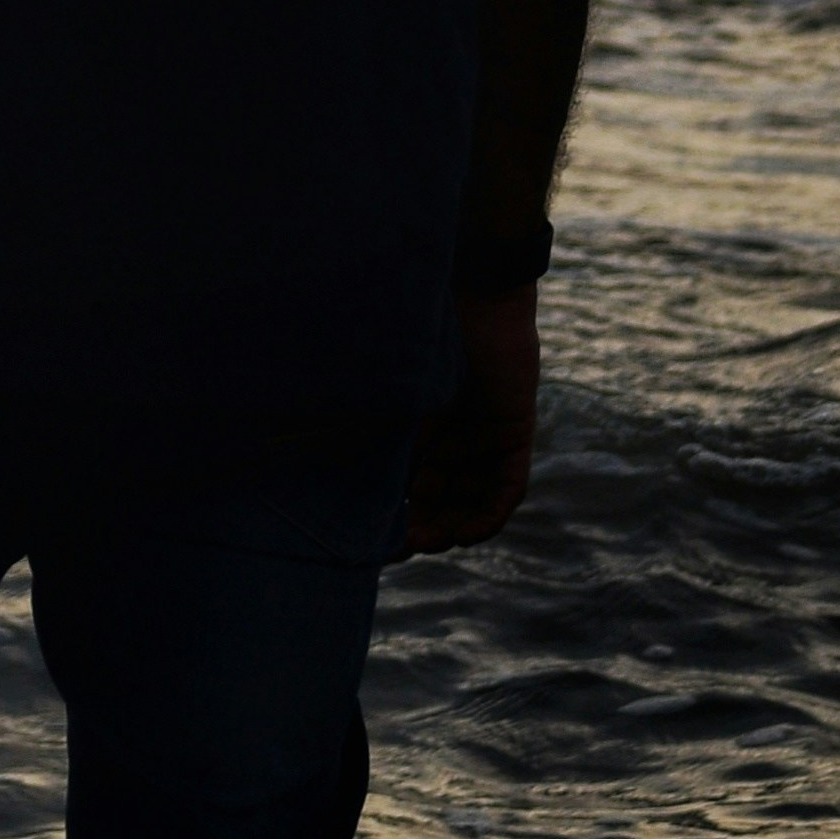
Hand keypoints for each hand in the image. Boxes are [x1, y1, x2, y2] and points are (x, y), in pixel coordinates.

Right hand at [400, 289, 537, 557]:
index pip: (411, 485)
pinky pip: (508, 487)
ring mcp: (486, 438)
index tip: (380, 541)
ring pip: (472, 499)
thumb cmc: (424, 332)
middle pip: (443, 499)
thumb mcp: (396, 390)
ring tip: (433, 538)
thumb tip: (325, 472)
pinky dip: (490, 513)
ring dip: (454, 524)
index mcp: (420, 426)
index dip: (398, 515)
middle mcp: (454, 436)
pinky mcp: (514, 434)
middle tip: (405, 543)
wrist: (475, 295)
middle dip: (425, 525)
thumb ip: (377, 429)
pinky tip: (468, 530)